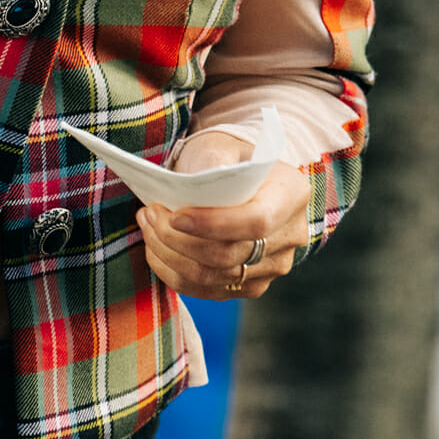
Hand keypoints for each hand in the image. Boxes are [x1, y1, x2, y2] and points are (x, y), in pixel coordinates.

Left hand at [139, 131, 310, 301]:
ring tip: (147, 226)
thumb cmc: (228, 159)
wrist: (239, 180)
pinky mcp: (251, 285)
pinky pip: (205, 291)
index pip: (257, 221)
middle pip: (229, 255)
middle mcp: (290, 236)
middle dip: (178, 239)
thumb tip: (193, 185)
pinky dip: (173, 271)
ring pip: (212, 277)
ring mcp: (273, 266)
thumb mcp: (222, 147)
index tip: (175, 216)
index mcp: (291, 195)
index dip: (213, 225)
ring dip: (168, 254)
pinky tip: (156, 248)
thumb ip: (212, 161)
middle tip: (149, 214)